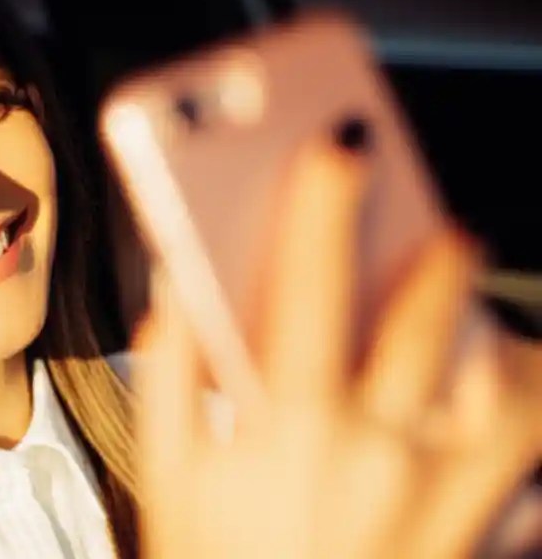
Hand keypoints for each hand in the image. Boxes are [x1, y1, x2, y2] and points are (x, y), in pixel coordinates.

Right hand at [135, 134, 541, 558]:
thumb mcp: (165, 478)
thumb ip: (167, 373)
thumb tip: (177, 287)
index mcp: (283, 424)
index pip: (312, 285)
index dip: (325, 205)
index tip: (336, 148)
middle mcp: (370, 448)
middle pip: (424, 314)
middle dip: (432, 247)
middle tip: (430, 220)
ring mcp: (431, 491)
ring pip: (502, 377)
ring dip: (491, 318)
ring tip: (469, 294)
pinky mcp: (470, 530)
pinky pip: (525, 447)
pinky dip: (526, 395)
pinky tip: (508, 376)